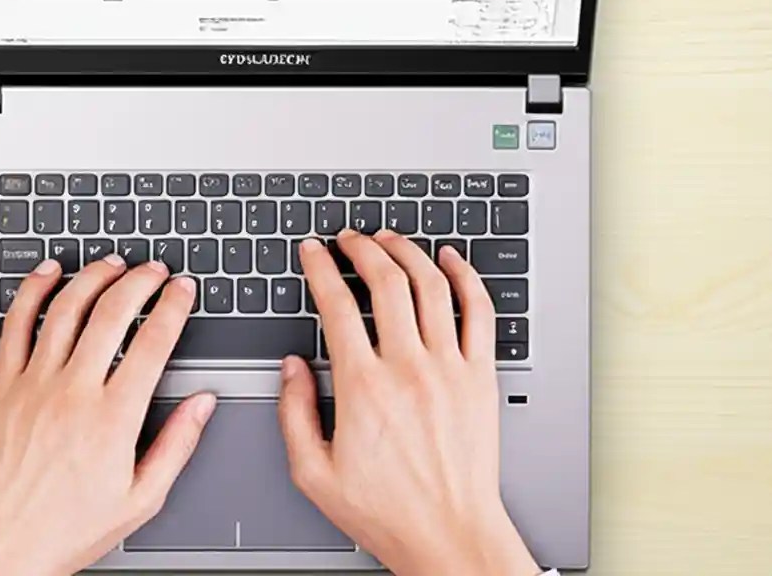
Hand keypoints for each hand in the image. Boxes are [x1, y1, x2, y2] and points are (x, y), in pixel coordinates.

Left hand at [0, 255, 214, 575]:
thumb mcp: (140, 500)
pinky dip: (33, 291)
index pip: (153, 342)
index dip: (174, 306)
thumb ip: (177, 445)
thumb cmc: (64, 531)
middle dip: (141, 280)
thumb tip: (203, 404)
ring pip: (66, 308)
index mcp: (113, 419)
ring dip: (93, 277)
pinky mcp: (1, 387)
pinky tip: (49, 274)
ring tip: (113, 264)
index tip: (183, 290)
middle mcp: (73, 393)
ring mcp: (33, 385)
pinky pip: (16, 325)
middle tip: (156, 270)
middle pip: (112, 312)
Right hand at [279, 231, 538, 575]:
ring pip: (431, 286)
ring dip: (407, 253)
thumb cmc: (385, 510)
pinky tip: (451, 260)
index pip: (336, 305)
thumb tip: (291, 367)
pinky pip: (478, 311)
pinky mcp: (480, 377)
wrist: (448, 534)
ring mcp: (449, 369)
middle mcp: (408, 369)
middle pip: (385, 282)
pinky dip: (465, 277)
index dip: (320, 268)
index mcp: (362, 387)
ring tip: (389, 240)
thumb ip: (294, 412)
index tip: (313, 252)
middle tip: (349, 238)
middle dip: (362, 248)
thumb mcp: (313, 472)